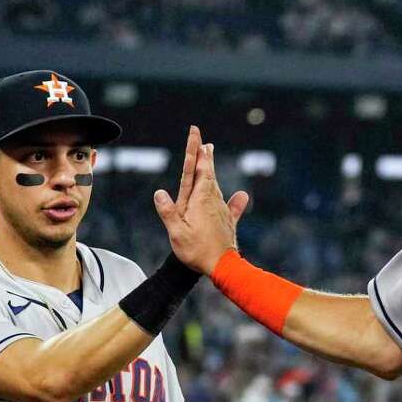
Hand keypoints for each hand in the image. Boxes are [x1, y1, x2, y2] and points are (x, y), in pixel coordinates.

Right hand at [154, 126, 250, 274]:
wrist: (222, 267)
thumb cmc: (197, 251)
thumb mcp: (176, 233)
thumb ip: (168, 212)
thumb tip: (159, 192)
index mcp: (198, 199)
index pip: (197, 170)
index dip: (197, 152)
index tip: (198, 135)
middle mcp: (212, 201)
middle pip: (208, 174)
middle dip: (206, 158)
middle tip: (207, 143)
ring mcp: (221, 211)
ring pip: (217, 187)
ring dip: (213, 173)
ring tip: (211, 161)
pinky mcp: (228, 222)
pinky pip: (231, 207)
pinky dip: (235, 200)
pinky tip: (242, 195)